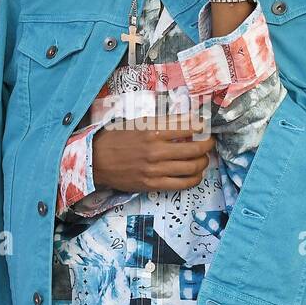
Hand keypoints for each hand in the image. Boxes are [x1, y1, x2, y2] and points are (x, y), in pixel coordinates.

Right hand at [91, 116, 215, 193]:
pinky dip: (194, 179)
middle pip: (194, 149)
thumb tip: (188, 120)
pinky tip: (196, 174)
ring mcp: (154, 170)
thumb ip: (163, 122)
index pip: (187, 127)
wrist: (96, 161)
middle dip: (207, 145)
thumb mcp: (138, 123)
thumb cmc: (116, 138)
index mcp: (152, 131)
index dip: (202, 126)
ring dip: (203, 162)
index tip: (206, 126)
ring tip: (203, 159)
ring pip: (191, 168)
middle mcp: (155, 151)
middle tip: (209, 143)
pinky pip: (181, 184)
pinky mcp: (152, 185)